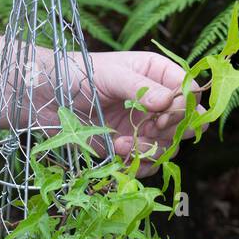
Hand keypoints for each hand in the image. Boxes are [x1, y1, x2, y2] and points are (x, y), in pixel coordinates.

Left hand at [86, 50, 205, 169]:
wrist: (47, 97)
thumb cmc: (78, 74)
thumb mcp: (110, 75)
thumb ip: (140, 88)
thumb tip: (168, 102)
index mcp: (158, 74)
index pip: (191, 92)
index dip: (183, 108)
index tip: (160, 117)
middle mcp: (158, 101)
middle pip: (188, 124)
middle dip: (171, 132)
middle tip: (148, 130)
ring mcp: (145, 126)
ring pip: (171, 148)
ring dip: (149, 150)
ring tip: (120, 144)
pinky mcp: (131, 147)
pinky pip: (150, 164)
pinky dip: (138, 164)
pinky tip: (117, 152)